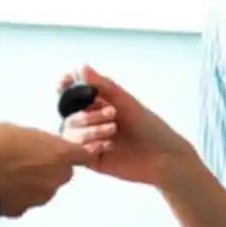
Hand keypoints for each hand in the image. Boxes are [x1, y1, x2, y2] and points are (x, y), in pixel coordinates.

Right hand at [0, 122, 90, 217]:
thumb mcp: (11, 129)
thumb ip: (31, 138)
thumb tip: (31, 144)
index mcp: (58, 154)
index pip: (83, 154)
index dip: (75, 151)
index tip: (68, 148)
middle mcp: (54, 178)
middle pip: (62, 171)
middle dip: (50, 165)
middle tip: (28, 154)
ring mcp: (39, 197)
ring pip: (44, 186)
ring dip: (33, 179)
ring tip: (9, 168)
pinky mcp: (22, 210)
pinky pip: (25, 199)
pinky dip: (17, 193)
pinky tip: (0, 183)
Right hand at [57, 65, 196, 186]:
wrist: (162, 157)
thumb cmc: (149, 127)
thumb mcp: (126, 102)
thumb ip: (103, 86)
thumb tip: (81, 66)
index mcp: (98, 104)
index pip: (71, 93)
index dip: (65, 87)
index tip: (64, 84)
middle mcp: (90, 121)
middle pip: (70, 114)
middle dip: (88, 113)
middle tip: (112, 114)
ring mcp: (89, 140)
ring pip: (70, 133)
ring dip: (90, 129)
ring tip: (113, 131)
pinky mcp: (90, 159)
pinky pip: (76, 151)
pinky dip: (88, 146)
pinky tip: (108, 146)